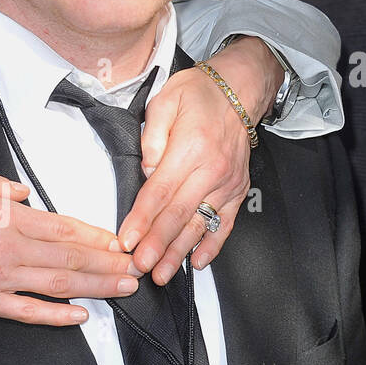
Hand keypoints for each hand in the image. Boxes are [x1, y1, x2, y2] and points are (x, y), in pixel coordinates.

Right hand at [0, 167, 142, 328]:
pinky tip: (81, 316)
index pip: (60, 227)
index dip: (94, 235)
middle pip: (68, 258)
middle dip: (107, 263)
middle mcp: (4, 249)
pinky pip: (28, 312)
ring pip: (57, 285)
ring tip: (124, 288)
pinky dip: (57, 316)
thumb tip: (22, 193)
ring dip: (95, 287)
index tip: (117, 240)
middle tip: (136, 267)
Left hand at [118, 37, 279, 283]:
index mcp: (191, 148)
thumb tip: (146, 171)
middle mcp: (213, 170)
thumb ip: (152, 137)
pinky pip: (225, 223)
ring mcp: (228, 183)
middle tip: (140, 268)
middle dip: (158, 245)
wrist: (239, 89)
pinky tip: (198, 263)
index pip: (160, 191)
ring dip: (180, 252)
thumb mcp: (165, 102)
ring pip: (200, 224)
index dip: (141, 219)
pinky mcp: (238, 191)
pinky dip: (213, 245)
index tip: (126, 241)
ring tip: (163, 274)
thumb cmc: (197, 94)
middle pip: (179, 214)